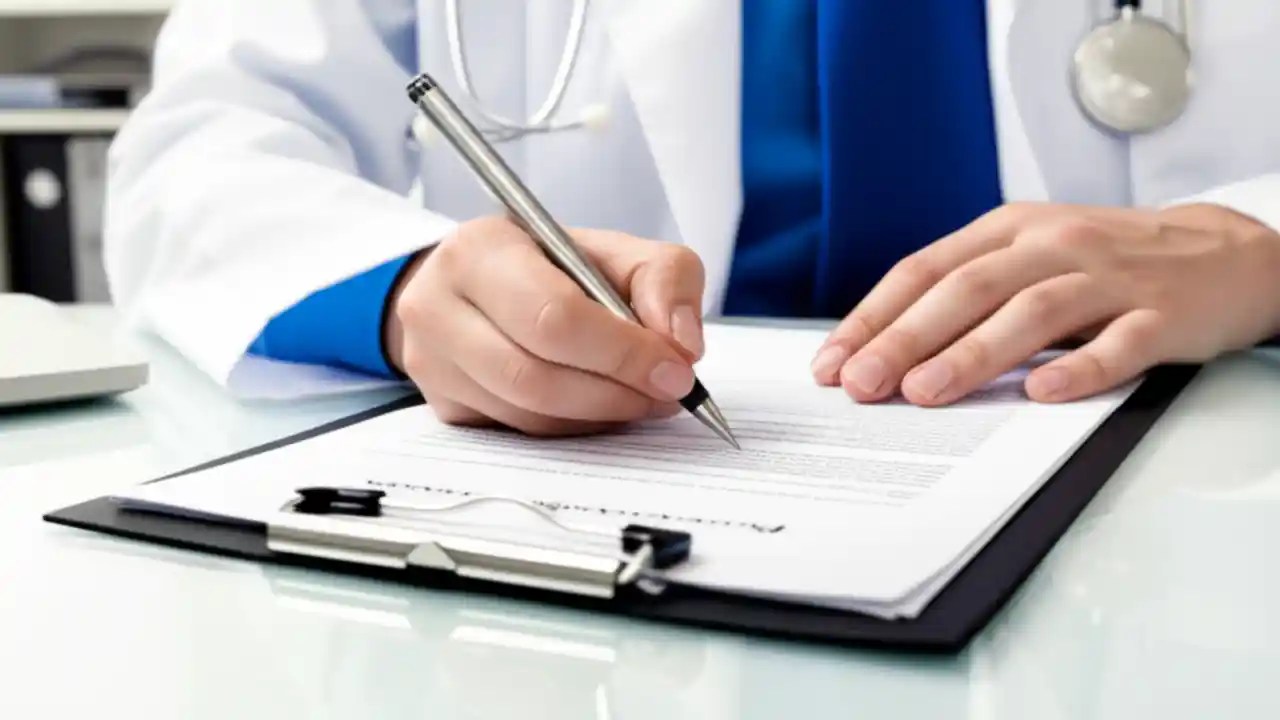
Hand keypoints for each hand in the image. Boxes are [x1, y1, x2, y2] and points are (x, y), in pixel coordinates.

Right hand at [385, 216, 705, 434]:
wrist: (476, 284)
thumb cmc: (550, 266)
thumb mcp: (614, 250)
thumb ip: (664, 278)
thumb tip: (681, 344)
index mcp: (480, 251)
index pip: (552, 316)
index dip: (621, 352)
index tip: (675, 369)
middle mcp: (438, 306)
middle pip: (534, 376)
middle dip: (616, 392)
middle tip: (668, 393)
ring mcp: (431, 363)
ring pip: (528, 414)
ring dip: (600, 416)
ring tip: (643, 398)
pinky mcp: (442, 406)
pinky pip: (518, 433)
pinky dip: (573, 428)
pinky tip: (601, 406)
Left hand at [811, 203, 1279, 405]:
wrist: (1226, 251)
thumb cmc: (1105, 261)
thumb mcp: (1029, 254)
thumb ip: (965, 293)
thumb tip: (883, 351)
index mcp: (1010, 229)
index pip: (924, 270)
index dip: (873, 317)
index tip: (832, 363)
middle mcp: (1053, 244)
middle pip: (967, 289)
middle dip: (905, 338)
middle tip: (862, 384)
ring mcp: (1110, 277)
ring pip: (1032, 312)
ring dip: (973, 353)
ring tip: (924, 392)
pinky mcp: (1162, 314)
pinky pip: (1118, 343)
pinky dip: (1079, 368)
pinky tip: (1041, 394)